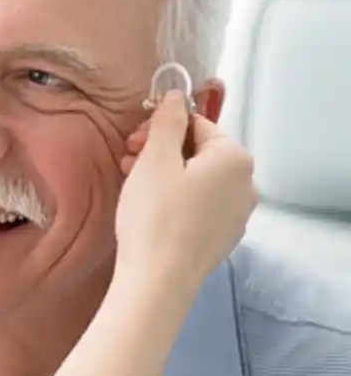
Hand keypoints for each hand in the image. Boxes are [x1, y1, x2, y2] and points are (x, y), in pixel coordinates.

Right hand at [115, 91, 257, 288]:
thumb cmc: (155, 215)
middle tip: (128, 160)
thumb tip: (176, 95)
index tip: (132, 140)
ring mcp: (238, 214)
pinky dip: (177, 199)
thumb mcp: (154, 160)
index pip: (197, 124)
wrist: (158, 280)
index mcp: (235, 158)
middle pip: (199, 152)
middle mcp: (246, 183)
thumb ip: (166, 121)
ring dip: (166, 174)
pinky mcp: (223, 237)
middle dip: (162, 151)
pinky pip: (200, 205)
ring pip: (199, 179)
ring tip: (133, 184)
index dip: (160, 127)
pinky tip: (151, 210)